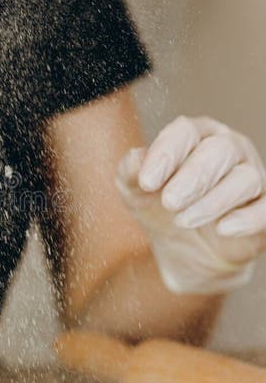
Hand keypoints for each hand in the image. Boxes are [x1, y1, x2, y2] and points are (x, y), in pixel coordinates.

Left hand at [117, 116, 265, 293]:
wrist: (183, 250)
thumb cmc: (160, 206)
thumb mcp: (135, 191)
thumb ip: (131, 172)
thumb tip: (135, 159)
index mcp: (195, 136)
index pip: (185, 132)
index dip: (166, 154)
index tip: (146, 182)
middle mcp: (227, 148)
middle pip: (219, 150)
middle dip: (193, 177)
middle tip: (170, 202)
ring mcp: (250, 176)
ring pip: (244, 179)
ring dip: (213, 201)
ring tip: (183, 220)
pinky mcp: (263, 207)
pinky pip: (265, 209)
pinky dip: (247, 218)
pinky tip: (223, 228)